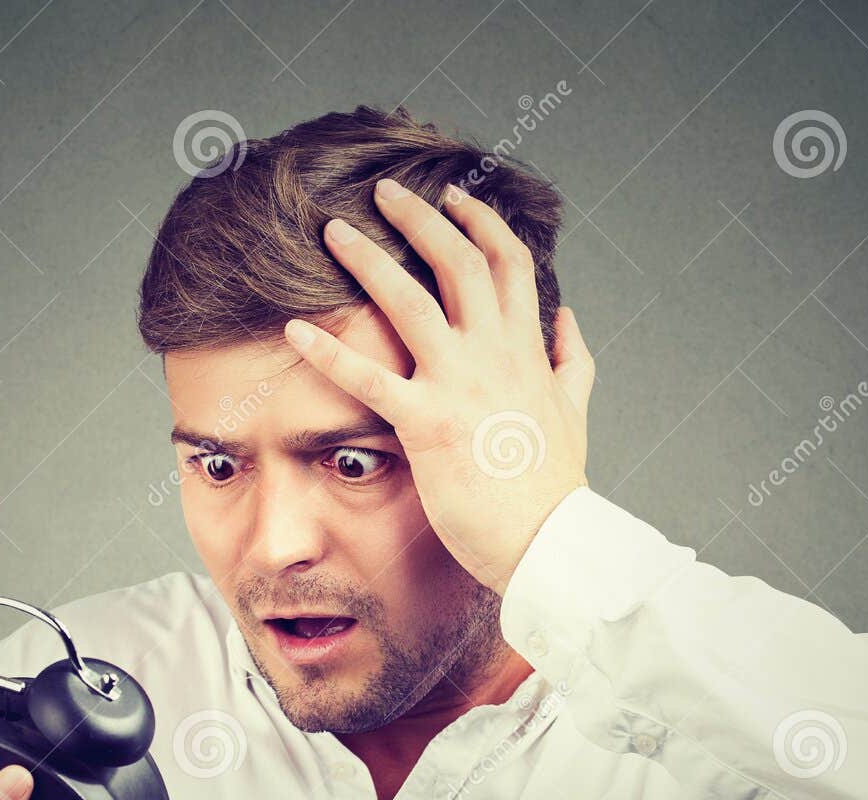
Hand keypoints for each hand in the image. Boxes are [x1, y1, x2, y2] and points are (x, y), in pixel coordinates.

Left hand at [282, 176, 594, 594]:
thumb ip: (569, 358)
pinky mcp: (427, 424)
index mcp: (526, 348)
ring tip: (333, 231)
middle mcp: (494, 354)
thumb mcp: (573, 408)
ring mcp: (461, 385)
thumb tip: (567, 318)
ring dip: (368, 260)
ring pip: (411, 301)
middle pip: (458, 261)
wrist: (548, 540)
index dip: (481, 223)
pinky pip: (368, 379)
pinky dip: (328, 351)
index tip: (456, 197)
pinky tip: (293, 330)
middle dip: (420, 218)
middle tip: (384, 191)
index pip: (508, 263)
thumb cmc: (553, 484)